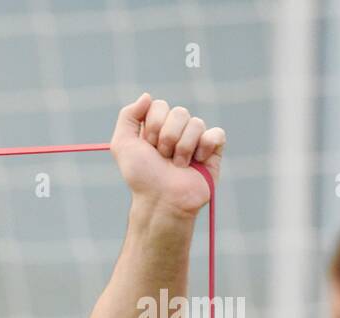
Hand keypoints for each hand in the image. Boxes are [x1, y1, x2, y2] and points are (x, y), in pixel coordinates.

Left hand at [111, 93, 225, 216]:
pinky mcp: (213, 150)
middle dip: (166, 138)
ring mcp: (196, 139)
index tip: (147, 146)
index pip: (159, 105)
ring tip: (177, 165)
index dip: (152, 126)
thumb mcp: (122, 145)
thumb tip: (147, 96)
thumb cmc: (141, 177)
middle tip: (162, 157)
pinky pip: (216, 133)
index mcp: (157, 126)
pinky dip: (205, 147)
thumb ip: (128, 116)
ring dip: (182, 148)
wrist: (161, 200)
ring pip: (196, 123)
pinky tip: (197, 162)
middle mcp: (177, 130)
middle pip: (179, 112)